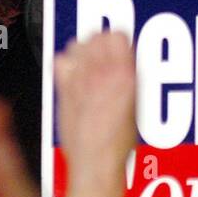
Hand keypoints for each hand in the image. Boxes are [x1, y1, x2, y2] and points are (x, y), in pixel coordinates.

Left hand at [53, 32, 136, 196]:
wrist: (95, 162)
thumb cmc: (118, 142)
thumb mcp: (137, 104)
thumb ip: (129, 77)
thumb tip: (125, 60)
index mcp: (124, 74)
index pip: (117, 34)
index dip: (118, 38)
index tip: (119, 44)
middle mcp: (100, 72)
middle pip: (95, 35)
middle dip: (100, 41)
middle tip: (103, 52)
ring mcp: (79, 79)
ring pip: (76, 44)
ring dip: (83, 49)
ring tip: (87, 61)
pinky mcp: (63, 89)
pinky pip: (60, 61)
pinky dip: (66, 63)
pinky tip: (72, 74)